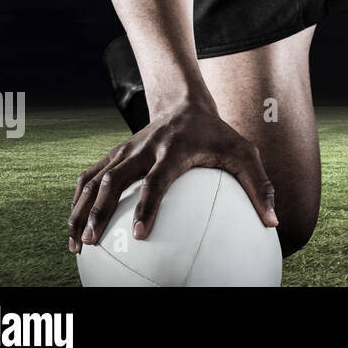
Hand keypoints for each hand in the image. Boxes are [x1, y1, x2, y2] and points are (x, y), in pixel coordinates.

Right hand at [68, 99, 277, 251]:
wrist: (185, 103)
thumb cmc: (218, 134)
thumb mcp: (245, 153)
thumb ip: (259, 186)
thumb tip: (272, 223)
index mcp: (174, 150)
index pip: (157, 181)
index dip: (149, 206)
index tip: (141, 235)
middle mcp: (143, 149)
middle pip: (114, 181)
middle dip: (99, 211)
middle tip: (92, 241)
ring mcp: (124, 151)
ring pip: (94, 180)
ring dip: (80, 210)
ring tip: (76, 244)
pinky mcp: (114, 155)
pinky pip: (88, 178)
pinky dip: (77, 201)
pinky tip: (75, 228)